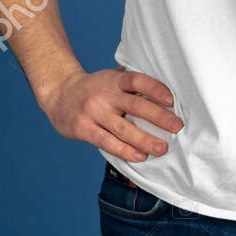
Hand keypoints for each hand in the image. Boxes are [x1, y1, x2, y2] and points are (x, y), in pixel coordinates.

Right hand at [40, 68, 182, 161]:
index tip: (171, 100)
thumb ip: (129, 84)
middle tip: (177, 127)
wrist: (57, 93)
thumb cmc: (92, 88)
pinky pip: (107, 142)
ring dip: (145, 139)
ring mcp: (93, 113)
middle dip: (159, 117)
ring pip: (123, 128)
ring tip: (162, 148)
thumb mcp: (109, 78)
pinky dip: (125, 150)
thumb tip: (164, 92)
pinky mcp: (84, 129)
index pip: (137, 80)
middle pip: (135, 106)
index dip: (155, 88)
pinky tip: (140, 156)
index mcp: (113, 80)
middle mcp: (104, 95)